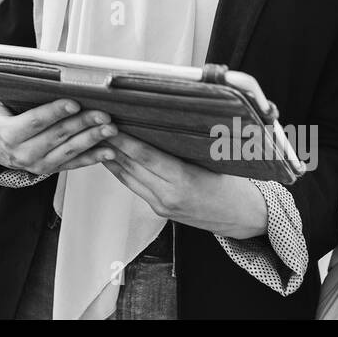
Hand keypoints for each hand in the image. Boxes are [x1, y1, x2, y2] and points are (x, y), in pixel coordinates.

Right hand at [0, 76, 116, 174]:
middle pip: (56, 136)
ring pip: (68, 151)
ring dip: (91, 140)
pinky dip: (93, 158)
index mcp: (9, 135)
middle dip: (81, 124)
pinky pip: (74, 164)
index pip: (34, 122)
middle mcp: (24, 153)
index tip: (73, 103)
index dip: (54, 113)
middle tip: (102, 113)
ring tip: (110, 128)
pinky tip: (109, 150)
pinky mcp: (51, 170)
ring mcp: (39, 165)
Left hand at [100, 134, 267, 238]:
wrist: (241, 216)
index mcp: (183, 180)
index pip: (145, 156)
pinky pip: (134, 186)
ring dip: (111, 156)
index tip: (110, 124)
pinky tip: (112, 156)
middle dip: (111, 144)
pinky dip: (121, 170)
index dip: (124, 139)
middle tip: (96, 125)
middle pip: (130, 165)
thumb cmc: (232, 184)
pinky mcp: (159, 210)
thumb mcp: (215, 160)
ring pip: (127, 176)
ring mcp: (161, 205)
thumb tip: (164, 120)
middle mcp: (168, 195)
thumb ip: (188, 144)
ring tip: (97, 136)